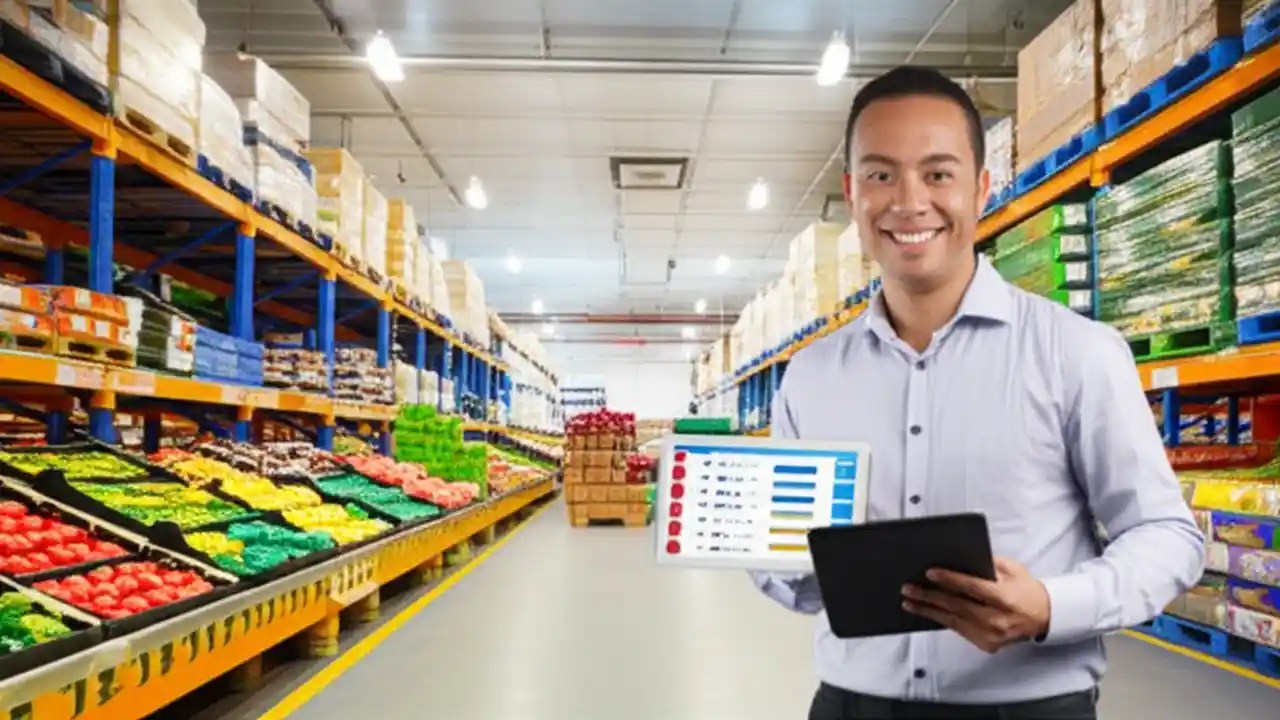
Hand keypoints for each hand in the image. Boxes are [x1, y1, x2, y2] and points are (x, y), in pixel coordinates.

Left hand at [901, 557, 1050, 653]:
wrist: (1044, 616)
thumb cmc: (1026, 590)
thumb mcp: (1012, 569)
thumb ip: (988, 562)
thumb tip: (958, 557)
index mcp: (1005, 598)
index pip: (972, 587)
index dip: (949, 580)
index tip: (929, 573)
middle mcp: (998, 619)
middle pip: (957, 606)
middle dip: (929, 596)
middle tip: (909, 588)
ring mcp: (992, 635)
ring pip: (953, 621)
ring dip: (928, 611)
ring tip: (909, 602)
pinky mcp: (987, 644)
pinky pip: (959, 630)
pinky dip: (941, 620)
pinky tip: (927, 612)